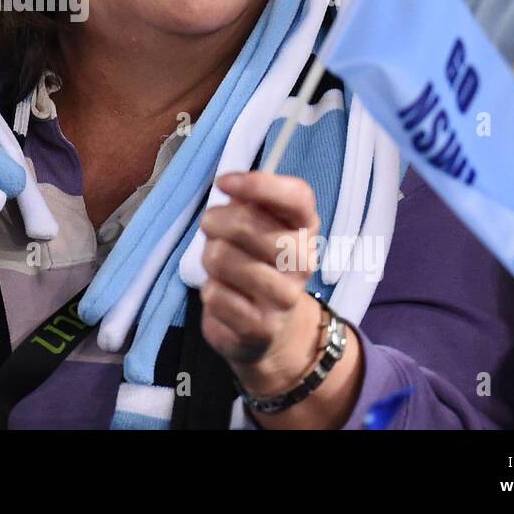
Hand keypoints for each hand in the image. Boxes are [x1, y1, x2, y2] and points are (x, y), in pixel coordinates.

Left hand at [199, 171, 324, 396]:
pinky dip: (208, 291)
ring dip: (209, 258)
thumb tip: (229, 187)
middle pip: (246, 225)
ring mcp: (285, 298)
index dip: (258, 184)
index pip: (297, 197)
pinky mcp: (261, 328)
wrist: (272, 331)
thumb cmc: (258, 264)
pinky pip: (215, 295)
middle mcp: (304, 262)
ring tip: (219, 266)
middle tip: (211, 229)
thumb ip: (249, 202)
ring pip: (223, 258)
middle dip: (215, 222)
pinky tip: (224, 295)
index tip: (223, 182)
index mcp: (305, 228)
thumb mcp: (261, 226)